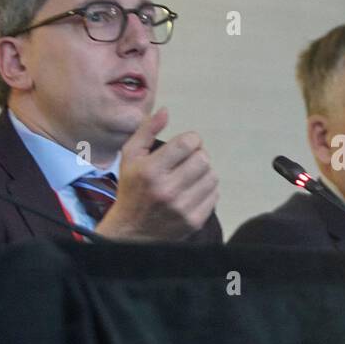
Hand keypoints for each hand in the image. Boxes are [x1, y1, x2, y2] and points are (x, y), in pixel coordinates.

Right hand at [95, 107, 219, 241]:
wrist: (131, 232)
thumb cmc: (131, 189)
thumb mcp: (130, 157)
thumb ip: (146, 131)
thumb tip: (165, 111)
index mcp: (150, 170)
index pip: (188, 143)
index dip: (191, 140)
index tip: (184, 146)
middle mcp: (167, 190)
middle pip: (203, 159)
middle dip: (198, 156)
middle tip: (187, 162)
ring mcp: (182, 208)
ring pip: (212, 176)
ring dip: (204, 173)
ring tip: (189, 177)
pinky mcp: (194, 221)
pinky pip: (214, 195)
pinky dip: (206, 190)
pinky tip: (191, 192)